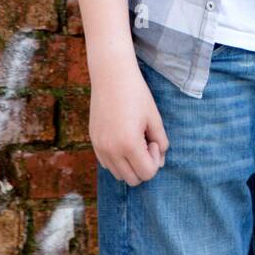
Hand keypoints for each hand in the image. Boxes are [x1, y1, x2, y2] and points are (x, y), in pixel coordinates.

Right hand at [89, 58, 168, 185]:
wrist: (111, 75)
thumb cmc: (137, 94)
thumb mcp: (154, 118)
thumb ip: (161, 143)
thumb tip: (160, 164)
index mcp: (129, 144)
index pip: (147, 173)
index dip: (155, 160)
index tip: (153, 140)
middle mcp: (111, 150)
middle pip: (132, 179)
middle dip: (143, 165)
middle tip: (145, 141)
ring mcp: (99, 147)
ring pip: (118, 174)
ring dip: (130, 164)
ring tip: (134, 140)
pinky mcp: (93, 142)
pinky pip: (107, 164)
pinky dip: (117, 159)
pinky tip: (123, 138)